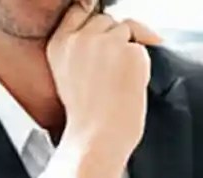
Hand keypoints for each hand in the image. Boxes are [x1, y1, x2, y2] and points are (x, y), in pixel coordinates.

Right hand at [46, 4, 161, 177]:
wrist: (97, 139)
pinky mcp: (130, 51)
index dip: (95, 19)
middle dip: (116, 38)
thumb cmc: (88, 118)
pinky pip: (144, 48)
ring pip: (127, 30)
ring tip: (121, 82)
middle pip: (106, 20)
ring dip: (131, 50)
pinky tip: (131, 87)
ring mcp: (105, 42)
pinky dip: (143, 65)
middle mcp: (80, 38)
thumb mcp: (68, 76)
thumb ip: (79, 49)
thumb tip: (107, 30)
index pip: (79, 10)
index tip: (105, 34)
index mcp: (59, 43)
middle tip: (117, 71)